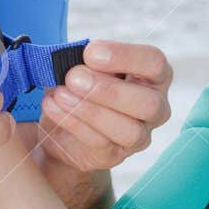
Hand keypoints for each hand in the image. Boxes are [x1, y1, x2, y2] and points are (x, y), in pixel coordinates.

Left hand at [38, 41, 172, 172]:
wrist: (61, 126)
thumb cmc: (82, 84)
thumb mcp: (84, 65)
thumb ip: (86, 61)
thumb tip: (74, 60)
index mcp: (154, 76)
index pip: (154, 63)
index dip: (125, 56)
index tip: (90, 53)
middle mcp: (156, 107)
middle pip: (149, 103)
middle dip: (109, 90)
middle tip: (73, 77)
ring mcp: (140, 136)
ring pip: (129, 130)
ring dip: (90, 110)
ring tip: (60, 94)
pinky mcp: (116, 155)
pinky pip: (100, 142)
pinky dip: (73, 122)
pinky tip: (53, 106)